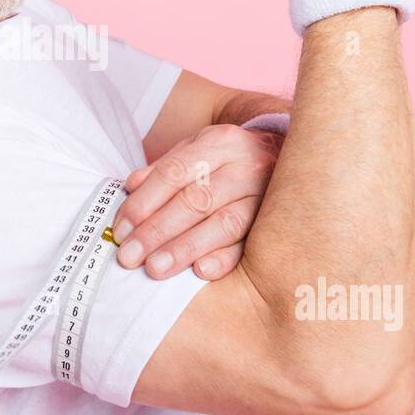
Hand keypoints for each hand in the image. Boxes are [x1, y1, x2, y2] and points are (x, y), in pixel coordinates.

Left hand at [111, 124, 282, 280]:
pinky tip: (200, 272)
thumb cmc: (230, 161)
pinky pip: (249, 245)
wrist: (293, 157)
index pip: (175, 172)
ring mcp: (266, 196)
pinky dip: (224, 258)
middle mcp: (247, 165)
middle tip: (130, 256)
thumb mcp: (197, 151)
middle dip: (158, 230)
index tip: (120, 229)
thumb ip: (163, 169)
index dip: (144, 202)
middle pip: (197, 200)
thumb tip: (129, 188)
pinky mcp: (278, 225)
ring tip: (155, 269)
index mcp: (220, 142)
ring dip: (185, 248)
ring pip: (223, 223)